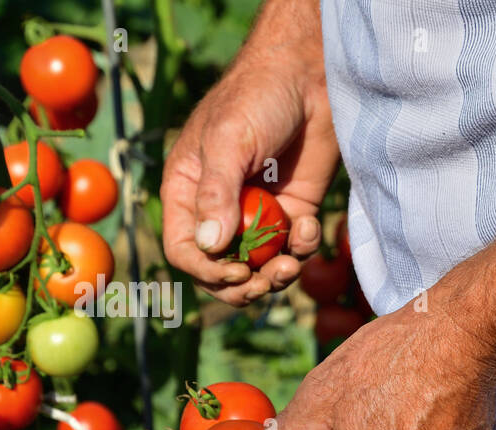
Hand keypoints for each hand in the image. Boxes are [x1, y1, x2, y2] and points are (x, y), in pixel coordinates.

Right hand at [160, 2, 339, 305]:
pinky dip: (303, 248)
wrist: (309, 78)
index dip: (206, 271)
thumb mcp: (229, 141)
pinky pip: (295, 249)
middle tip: (266, 281)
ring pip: (260, 268)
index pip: (185, 250)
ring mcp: (259, 214)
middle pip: (221, 270)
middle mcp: (221, 208)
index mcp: (189, 191)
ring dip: (275, 276)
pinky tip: (311, 226)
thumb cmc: (257, 98)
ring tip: (290, 264)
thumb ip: (218, 194)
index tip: (236, 272)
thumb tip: (210, 246)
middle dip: (243, 285)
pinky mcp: (295, 212)